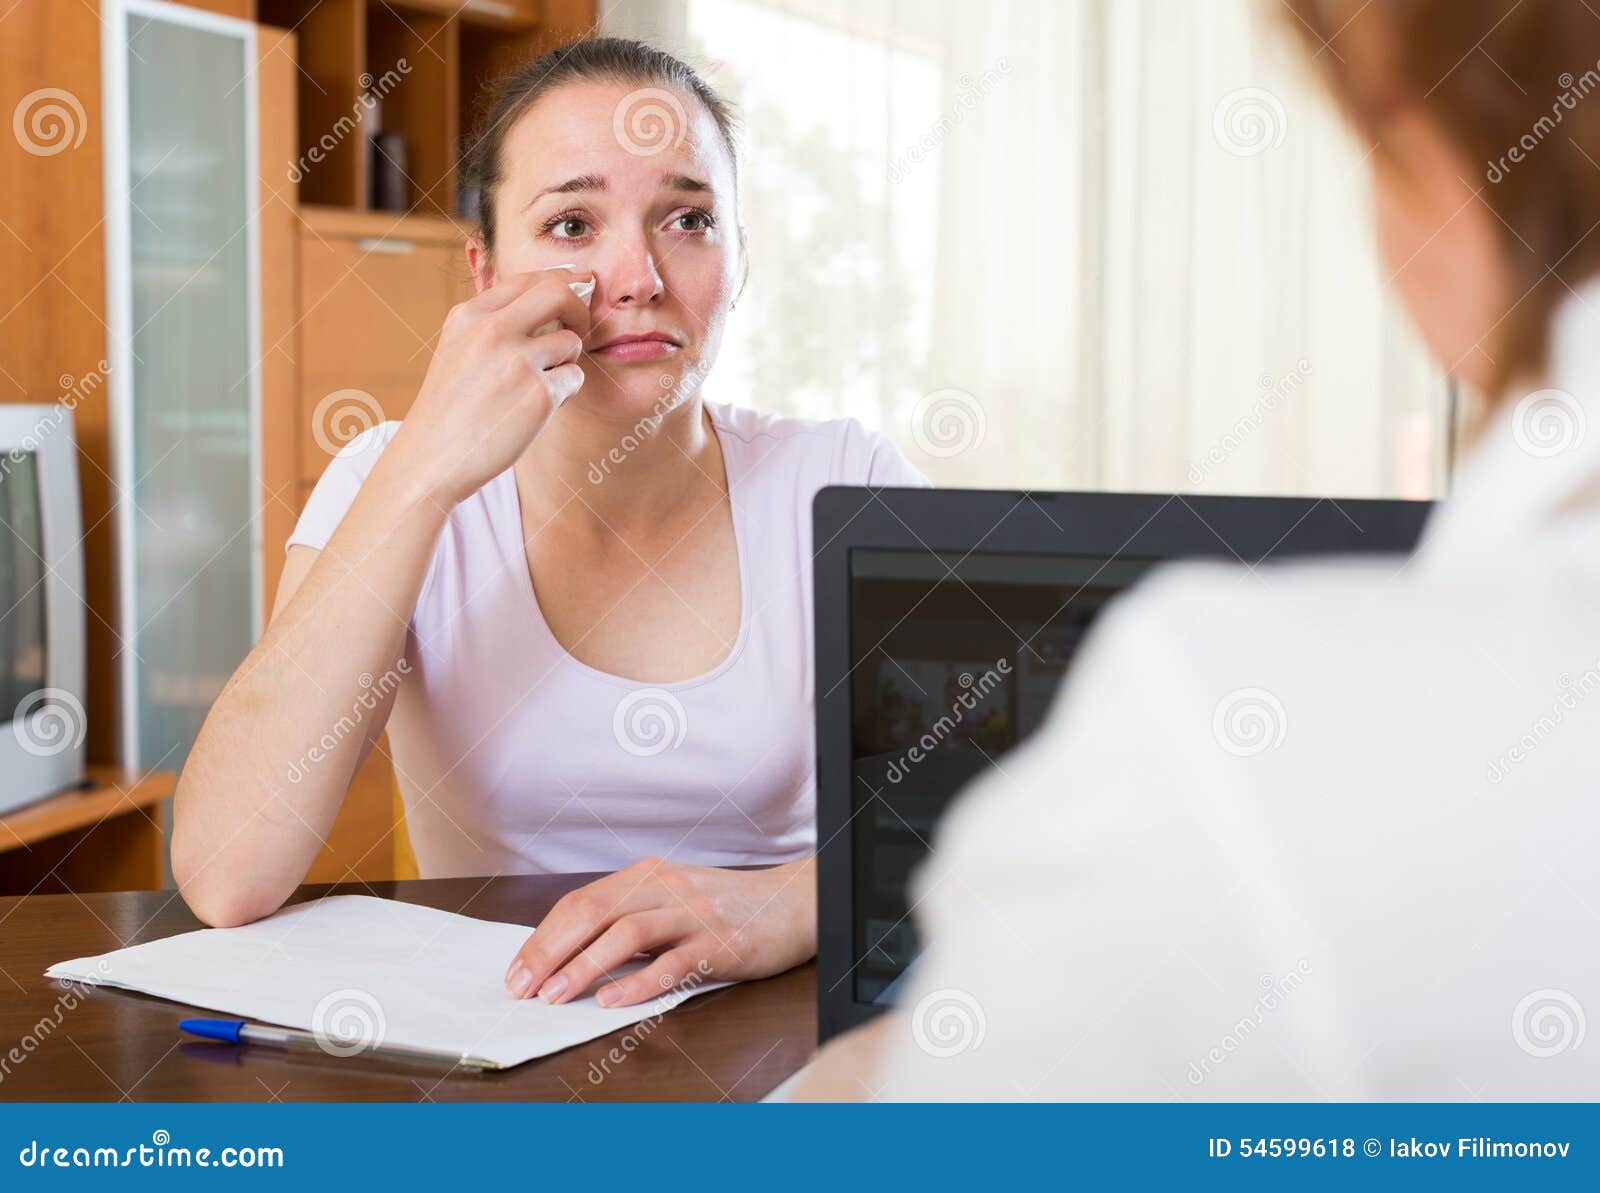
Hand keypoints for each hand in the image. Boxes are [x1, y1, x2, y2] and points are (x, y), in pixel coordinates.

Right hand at [388, 270, 592, 506]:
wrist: (431, 460)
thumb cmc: (451, 408)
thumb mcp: (457, 348)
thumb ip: (493, 322)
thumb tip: (548, 295)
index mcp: (469, 316)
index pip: (528, 279)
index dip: (559, 285)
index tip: (573, 297)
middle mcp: (492, 331)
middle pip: (558, 292)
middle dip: (578, 309)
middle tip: (579, 330)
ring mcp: (516, 362)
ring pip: (572, 342)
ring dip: (566, 362)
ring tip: (539, 385)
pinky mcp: (539, 395)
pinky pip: (574, 378)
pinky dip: (565, 392)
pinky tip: (536, 409)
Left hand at [503, 856, 816, 1006]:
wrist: (793, 904)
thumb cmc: (725, 907)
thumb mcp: (671, 899)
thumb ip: (628, 916)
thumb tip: (567, 954)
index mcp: (646, 875)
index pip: (580, 902)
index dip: (542, 938)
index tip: (516, 973)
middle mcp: (666, 886)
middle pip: (594, 912)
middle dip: (550, 952)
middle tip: (522, 988)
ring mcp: (694, 912)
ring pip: (627, 932)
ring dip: (585, 966)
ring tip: (557, 996)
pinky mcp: (721, 941)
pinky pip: (673, 961)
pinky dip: (639, 982)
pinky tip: (613, 1000)